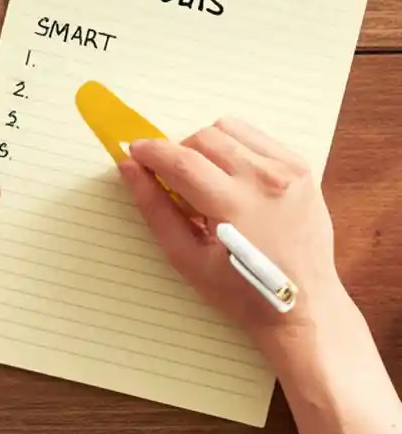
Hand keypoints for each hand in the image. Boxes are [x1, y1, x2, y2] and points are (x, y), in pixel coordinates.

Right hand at [118, 118, 348, 352]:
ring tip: (206, 178)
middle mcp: (265, 179)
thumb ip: (155, 208)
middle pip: (203, 138)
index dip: (151, 152)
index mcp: (234, 205)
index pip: (182, 161)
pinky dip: (235, 147)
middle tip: (174, 180)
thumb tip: (129, 169)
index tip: (135, 152)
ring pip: (229, 129)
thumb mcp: (186, 258)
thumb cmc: (241, 290)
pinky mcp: (302, 167)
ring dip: (206, 146)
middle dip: (178, 152)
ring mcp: (288, 170)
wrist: (304, 304)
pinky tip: (232, 176)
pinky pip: (256, 137)